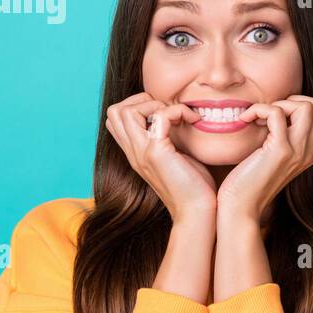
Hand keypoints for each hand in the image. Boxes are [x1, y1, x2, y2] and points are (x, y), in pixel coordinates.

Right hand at [105, 93, 216, 221]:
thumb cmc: (194, 187)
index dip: (137, 106)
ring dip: (154, 104)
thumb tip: (179, 118)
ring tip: (178, 115)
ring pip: (125, 111)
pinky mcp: (156, 154)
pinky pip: (159, 116)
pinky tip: (193, 120)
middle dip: (141, 100)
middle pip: (114, 111)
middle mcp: (133, 152)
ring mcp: (141, 153)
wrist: (197, 212)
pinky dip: (177, 111)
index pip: (116, 119)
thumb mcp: (175, 158)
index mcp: (135, 152)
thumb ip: (169, 139)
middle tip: (168, 110)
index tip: (166, 112)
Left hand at [216, 96, 312, 222]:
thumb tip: (275, 112)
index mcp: (309, 152)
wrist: (241, 207)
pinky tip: (246, 120)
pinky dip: (259, 109)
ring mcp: (298, 151)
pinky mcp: (280, 151)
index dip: (302, 104)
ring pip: (306, 107)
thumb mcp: (273, 157)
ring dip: (278, 104)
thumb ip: (283, 137)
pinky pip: (276, 113)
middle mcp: (309, 151)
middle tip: (271, 113)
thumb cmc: (249, 181)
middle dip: (295, 99)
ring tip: (259, 117)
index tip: (277, 115)